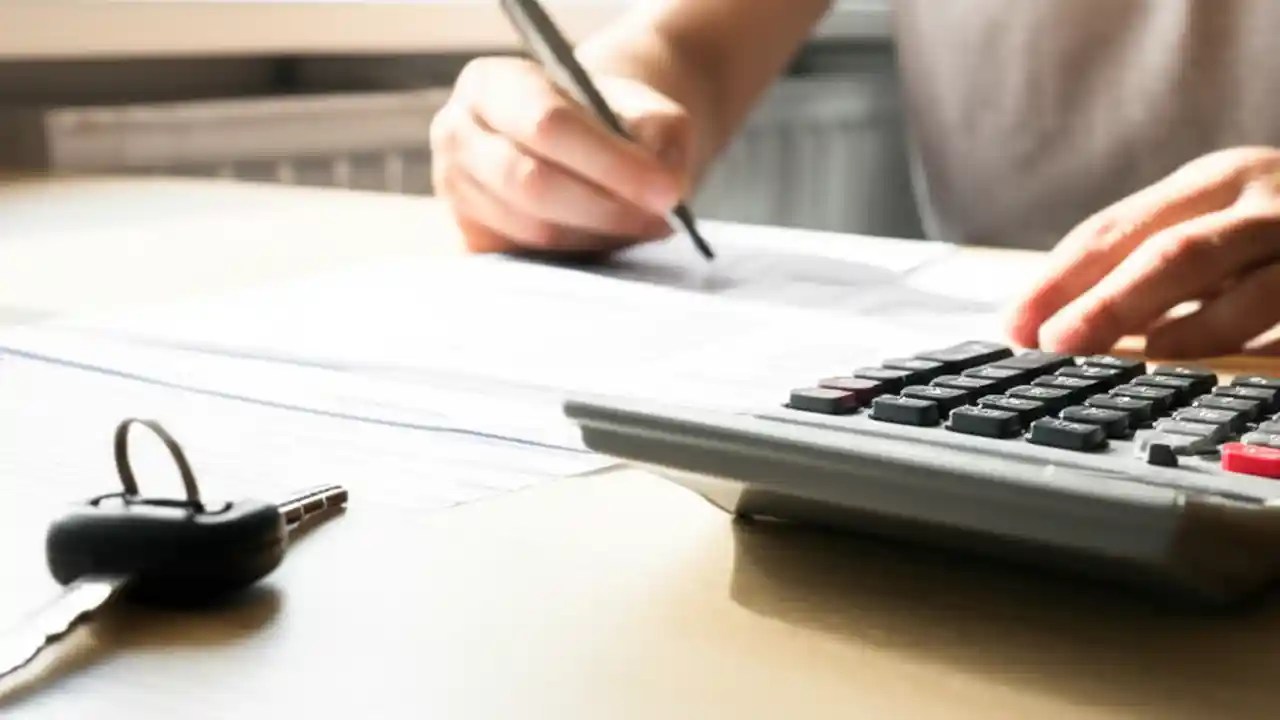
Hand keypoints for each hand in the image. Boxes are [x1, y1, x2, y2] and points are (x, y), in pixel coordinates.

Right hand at [429, 56, 691, 253]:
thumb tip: (665, 188)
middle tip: (661, 220)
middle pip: (530, 182)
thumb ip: (660, 136)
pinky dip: (579, 257)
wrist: (574, 145)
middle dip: (606, 208)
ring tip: (644, 226)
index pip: (547, 123)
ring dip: (598, 236)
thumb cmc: (605, 122)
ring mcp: (455, 192)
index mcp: (491, 83)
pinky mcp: (470, 239)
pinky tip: (608, 240)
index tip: (665, 191)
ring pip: (532, 230)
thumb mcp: (643, 110)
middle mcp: (457, 134)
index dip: (609, 162)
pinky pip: (527, 261)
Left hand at [1005, 147, 1279, 357]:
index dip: (1057, 280)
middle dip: (1109, 304)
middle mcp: (1265, 203)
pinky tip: (1210, 375)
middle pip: (1176, 254)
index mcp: (1213, 182)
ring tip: (1134, 364)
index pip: (1115, 229)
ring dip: (1183, 337)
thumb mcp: (1213, 223)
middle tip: (1055, 344)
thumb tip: (1044, 321)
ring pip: (1247, 295)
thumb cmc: (1277, 231)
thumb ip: (1144, 263)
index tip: (1013, 327)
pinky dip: (1255, 351)